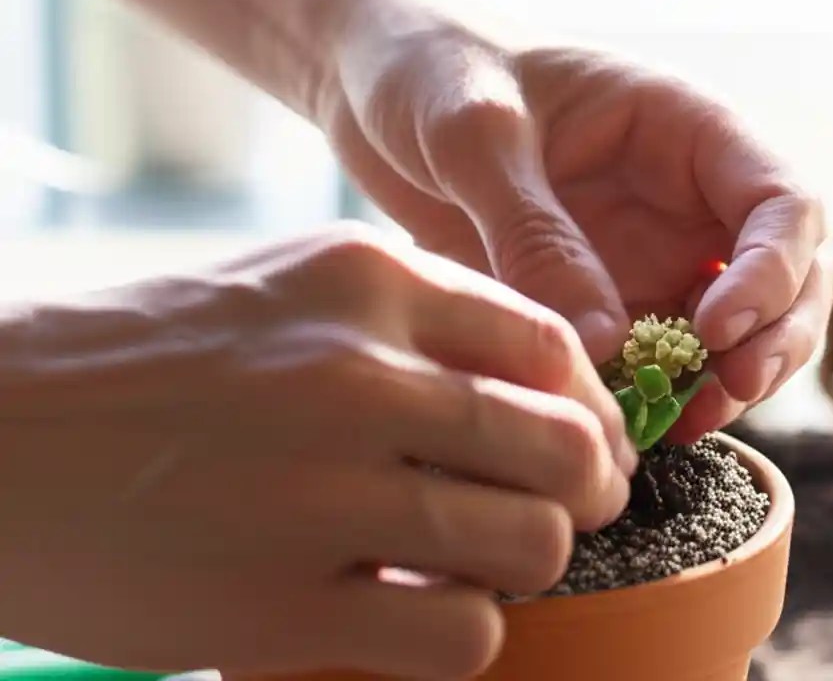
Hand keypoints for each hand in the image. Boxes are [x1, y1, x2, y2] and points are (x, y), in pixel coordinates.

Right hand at [0, 223, 631, 678]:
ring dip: (523, 566)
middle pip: (566, 452)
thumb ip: (419, 321)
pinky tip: (409, 610)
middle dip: (587, 494)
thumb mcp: (289, 288)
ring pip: (532, 547)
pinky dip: (462, 632)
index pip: (554, 348)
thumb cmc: (154, 363)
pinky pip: (461, 636)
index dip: (592, 410)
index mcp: (364, 282)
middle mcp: (353, 376)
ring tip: (468, 561)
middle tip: (558, 514)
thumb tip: (551, 388)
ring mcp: (318, 494)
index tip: (582, 445)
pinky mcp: (279, 607)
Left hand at [322, 0, 832, 440]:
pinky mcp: (604, 306)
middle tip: (724, 394)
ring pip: (733, 334)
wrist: (374, 85)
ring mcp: (650, 258)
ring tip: (678, 424)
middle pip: (789, 278)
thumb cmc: (434, 69)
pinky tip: (625, 429)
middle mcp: (685, 201)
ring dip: (725, 383)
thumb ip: (535, 232)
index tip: (716, 328)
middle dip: (774, 341)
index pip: (782, 204)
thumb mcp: (474, 133)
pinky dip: (655, 399)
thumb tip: (603, 344)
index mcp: (685, 131)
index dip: (773, 272)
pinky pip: (654, 363)